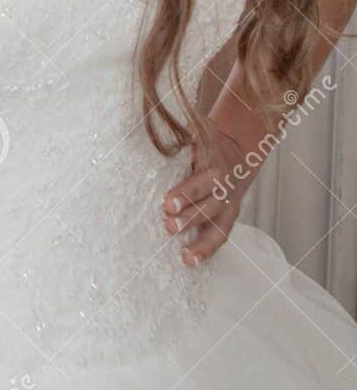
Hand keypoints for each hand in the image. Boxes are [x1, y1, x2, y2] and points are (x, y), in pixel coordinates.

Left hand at [161, 119, 250, 264]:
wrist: (236, 151)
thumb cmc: (205, 143)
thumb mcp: (196, 132)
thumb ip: (178, 135)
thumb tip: (152, 128)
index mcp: (213, 162)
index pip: (201, 179)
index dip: (186, 192)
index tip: (167, 202)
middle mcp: (223, 184)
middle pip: (208, 203)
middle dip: (189, 215)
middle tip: (169, 224)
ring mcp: (228, 203)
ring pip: (216, 222)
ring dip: (201, 240)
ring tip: (184, 255)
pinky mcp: (228, 217)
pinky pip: (220, 236)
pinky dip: (207, 250)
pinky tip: (190, 261)